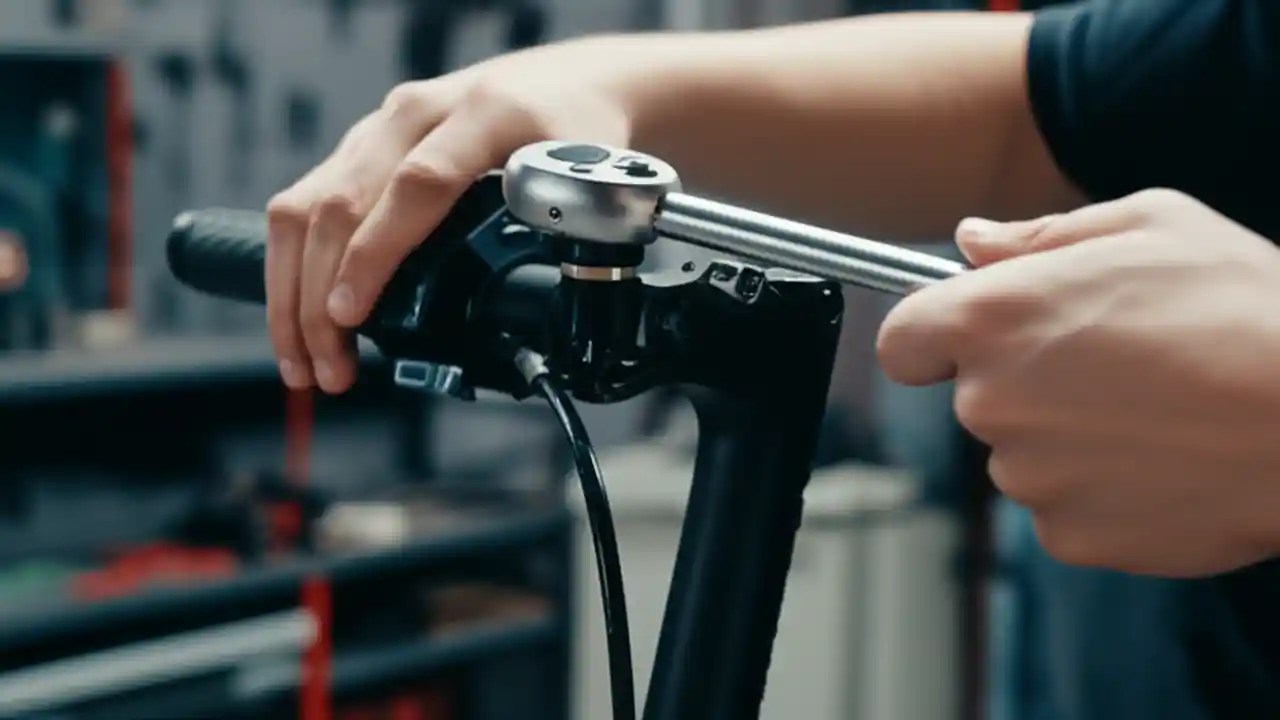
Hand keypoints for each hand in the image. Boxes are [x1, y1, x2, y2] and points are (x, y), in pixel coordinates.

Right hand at [265, 37, 654, 392]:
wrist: (567, 85)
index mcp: (479, 116)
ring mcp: (379, 131)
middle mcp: (414, 116)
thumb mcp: (588, 171)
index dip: (376, 253)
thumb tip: (552, 287)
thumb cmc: (577, 129)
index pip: (415, 185)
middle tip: (327, 370)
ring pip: (304, 206)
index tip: (350, 315)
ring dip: (290, 294)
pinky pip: (304, 206)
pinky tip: (295, 320)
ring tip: (301, 365)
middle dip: (317, 298)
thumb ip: (569, 218)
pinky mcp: (360, 149)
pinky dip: (291, 270)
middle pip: (340, 203)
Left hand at [877, 189, 1279, 576]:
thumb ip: (1041, 236)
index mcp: (993, 318)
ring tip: (1156, 408)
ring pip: (1022, 454)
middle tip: (1113, 361)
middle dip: (1022, 380)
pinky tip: (1164, 459)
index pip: (900, 343)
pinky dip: (1100, 490)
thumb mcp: (1151, 225)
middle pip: (972, 397)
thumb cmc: (1248, 308)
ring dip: (1066, 436)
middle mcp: (992, 401)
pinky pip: (1062, 508)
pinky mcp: (1070, 536)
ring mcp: (1029, 477)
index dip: (932, 337)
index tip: (971, 336)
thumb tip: (972, 242)